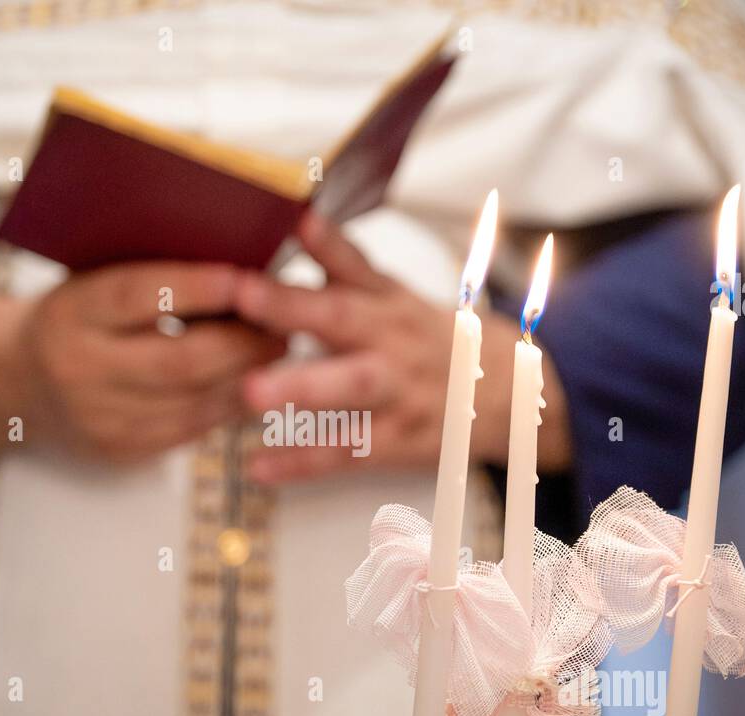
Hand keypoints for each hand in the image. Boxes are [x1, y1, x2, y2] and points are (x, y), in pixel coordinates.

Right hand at [0, 263, 285, 461]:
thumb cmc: (74, 315)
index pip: (142, 297)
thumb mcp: (92, 280)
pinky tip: (253, 382)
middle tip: (285, 321)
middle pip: (182, 360)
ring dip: (249, 376)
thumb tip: (238, 266)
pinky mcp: (122, 452)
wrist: (15, 381)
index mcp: (72, 314)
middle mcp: (83, 371)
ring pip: (198, 401)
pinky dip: (230, 403)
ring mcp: (102, 419)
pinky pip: (194, 430)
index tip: (248, 277)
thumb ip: (150, 272)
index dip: (199, 288)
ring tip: (279, 348)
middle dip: (245, 342)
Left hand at [232, 214, 570, 482]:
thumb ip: (343, 265)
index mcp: (389, 303)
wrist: (501, 398)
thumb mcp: (394, 298)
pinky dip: (301, 463)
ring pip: (351, 389)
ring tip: (247, 392)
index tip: (288, 221)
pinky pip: (346, 453)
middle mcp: (394, 341)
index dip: (324, 243)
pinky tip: (258, 466)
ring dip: (301, 388)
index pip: (355, 267)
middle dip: (293, 307)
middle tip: (243, 295)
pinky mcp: (398, 442)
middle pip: (346, 319)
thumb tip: (296, 220)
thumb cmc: (426, 343)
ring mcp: (398, 393)